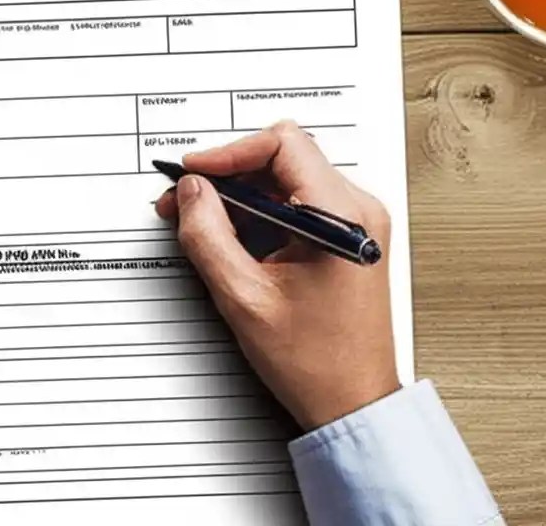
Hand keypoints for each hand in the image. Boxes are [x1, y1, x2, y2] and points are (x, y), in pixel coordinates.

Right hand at [156, 121, 397, 429]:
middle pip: (283, 157)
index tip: (195, 172)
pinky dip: (260, 214)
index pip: (282, 144)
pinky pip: (297, 205)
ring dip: (242, 196)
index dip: (229, 152)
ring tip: (204, 225)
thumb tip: (191, 193)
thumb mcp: (244, 297)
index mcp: (342, 216)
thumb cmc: (317, 363)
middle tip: (187, 200)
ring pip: (287, 180)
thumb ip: (208, 236)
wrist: (352, 402)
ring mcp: (356, 224)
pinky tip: (233, 240)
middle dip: (229, 175)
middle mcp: (358, 211)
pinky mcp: (347, 239)